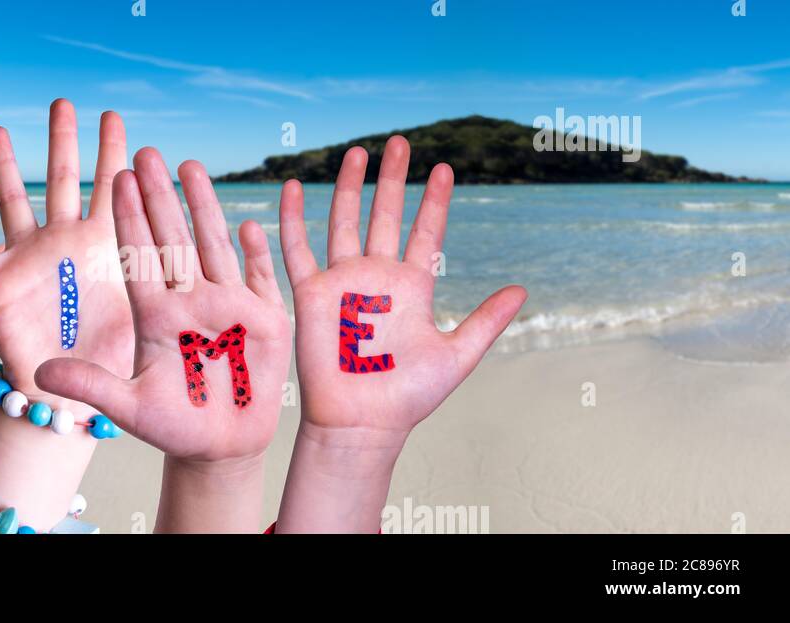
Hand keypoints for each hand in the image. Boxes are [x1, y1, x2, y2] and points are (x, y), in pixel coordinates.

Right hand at [0, 99, 132, 408]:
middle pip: (63, 180)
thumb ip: (146, 280)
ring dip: (4, 166)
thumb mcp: (140, 316)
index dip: (114, 153)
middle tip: (64, 102)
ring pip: (13, 202)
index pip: (114, 189)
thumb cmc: (115, 359)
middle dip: (63, 140)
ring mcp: (29, 260)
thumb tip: (167, 244)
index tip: (114, 115)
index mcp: (106, 248)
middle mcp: (65, 245)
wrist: (74, 396)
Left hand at [36, 147, 291, 462]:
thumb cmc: (173, 427)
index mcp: (155, 315)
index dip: (129, 218)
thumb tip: (39, 372)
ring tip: (190, 166)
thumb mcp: (127, 407)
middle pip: (172, 239)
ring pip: (213, 246)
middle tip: (146, 152)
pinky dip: (257, 254)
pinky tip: (249, 223)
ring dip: (203, 207)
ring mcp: (228, 307)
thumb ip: (88, 385)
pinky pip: (260, 279)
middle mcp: (189, 301)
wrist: (220, 448)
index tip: (117, 178)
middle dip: (160, 196)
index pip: (138, 256)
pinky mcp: (264, 321)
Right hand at [281, 137, 525, 433]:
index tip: (444, 169)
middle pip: (385, 215)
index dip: (434, 201)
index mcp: (412, 287)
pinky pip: (297, 249)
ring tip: (358, 152)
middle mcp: (377, 277)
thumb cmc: (406, 397)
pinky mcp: (311, 294)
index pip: (425, 232)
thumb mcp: (457, 355)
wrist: (361, 422)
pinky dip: (293, 218)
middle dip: (393, 179)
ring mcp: (343, 282)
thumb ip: (486, 321)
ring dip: (349, 186)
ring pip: (343, 221)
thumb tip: (522, 290)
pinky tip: (293, 187)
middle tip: (401, 142)